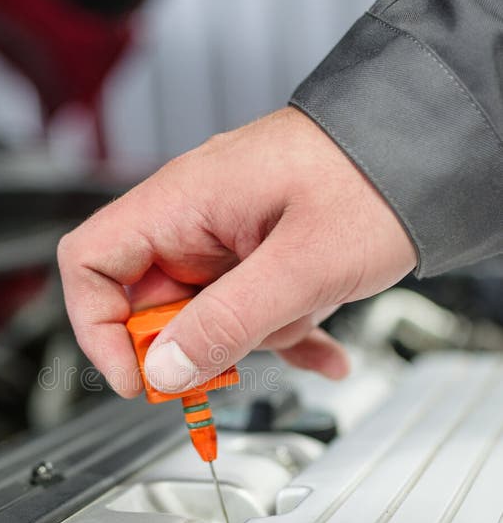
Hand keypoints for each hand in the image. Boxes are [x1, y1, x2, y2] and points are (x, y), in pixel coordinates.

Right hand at [57, 107, 416, 396]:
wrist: (433, 146)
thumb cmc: (373, 176)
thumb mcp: (300, 264)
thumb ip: (226, 323)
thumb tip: (165, 370)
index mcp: (182, 202)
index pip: (89, 262)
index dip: (97, 328)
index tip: (137, 376)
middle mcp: (194, 218)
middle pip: (147, 302)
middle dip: (194, 343)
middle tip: (235, 357)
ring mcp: (227, 238)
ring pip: (205, 317)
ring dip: (254, 336)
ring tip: (303, 316)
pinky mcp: (260, 256)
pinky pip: (248, 312)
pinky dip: (282, 336)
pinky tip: (321, 347)